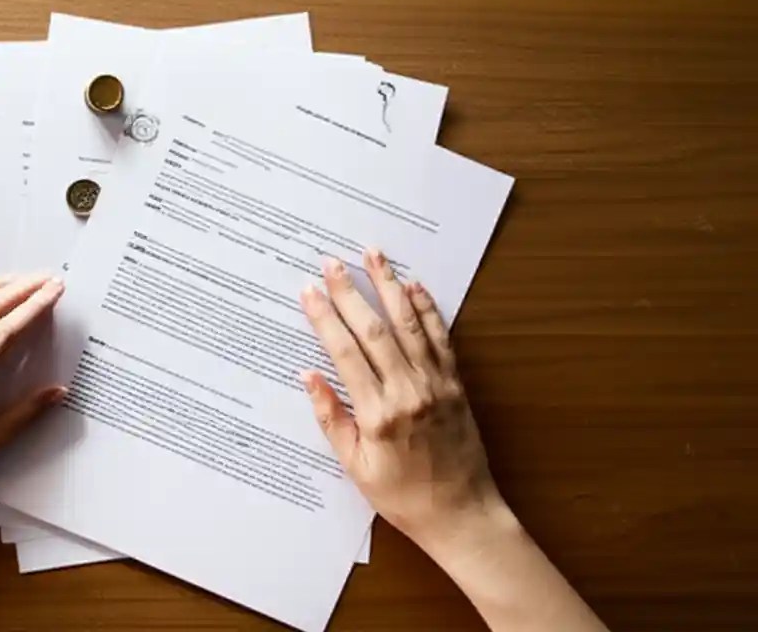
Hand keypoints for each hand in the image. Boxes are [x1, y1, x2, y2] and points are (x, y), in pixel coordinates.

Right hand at [299, 250, 506, 552]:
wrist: (461, 513)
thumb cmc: (402, 496)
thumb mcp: (355, 466)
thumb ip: (332, 417)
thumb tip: (309, 376)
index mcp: (377, 414)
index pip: (344, 352)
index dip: (325, 317)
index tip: (309, 291)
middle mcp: (408, 391)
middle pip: (373, 329)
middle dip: (350, 291)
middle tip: (332, 262)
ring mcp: (435, 384)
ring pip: (408, 324)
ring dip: (389, 286)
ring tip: (373, 255)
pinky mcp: (455, 385)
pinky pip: (440, 338)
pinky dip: (427, 309)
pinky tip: (413, 286)